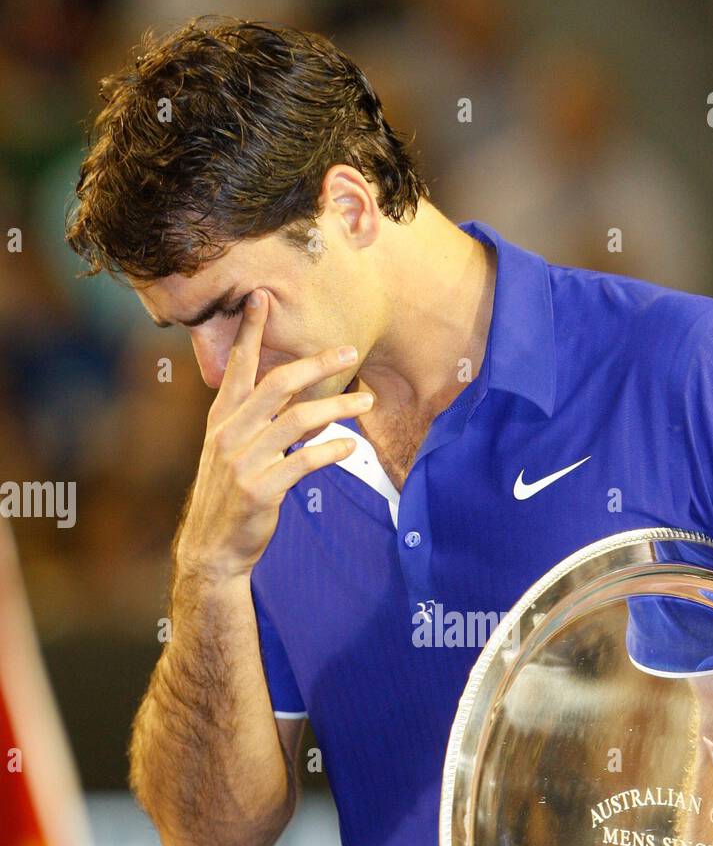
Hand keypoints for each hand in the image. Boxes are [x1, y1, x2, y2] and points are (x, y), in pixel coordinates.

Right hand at [177, 289, 374, 579]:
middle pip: (277, 384)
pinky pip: (303, 461)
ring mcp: (243, 462)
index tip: (261, 298)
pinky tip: (350, 445)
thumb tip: (305, 402)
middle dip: (314, 363)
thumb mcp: (235, 452)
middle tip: (348, 350)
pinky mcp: (260, 489)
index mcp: (222, 419)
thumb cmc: (230, 495)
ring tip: (366, 399)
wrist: (213, 547)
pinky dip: (331, 450)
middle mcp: (230, 434)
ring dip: (337, 406)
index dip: (250, 332)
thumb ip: (262, 424)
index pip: (239, 366)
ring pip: (297, 420)